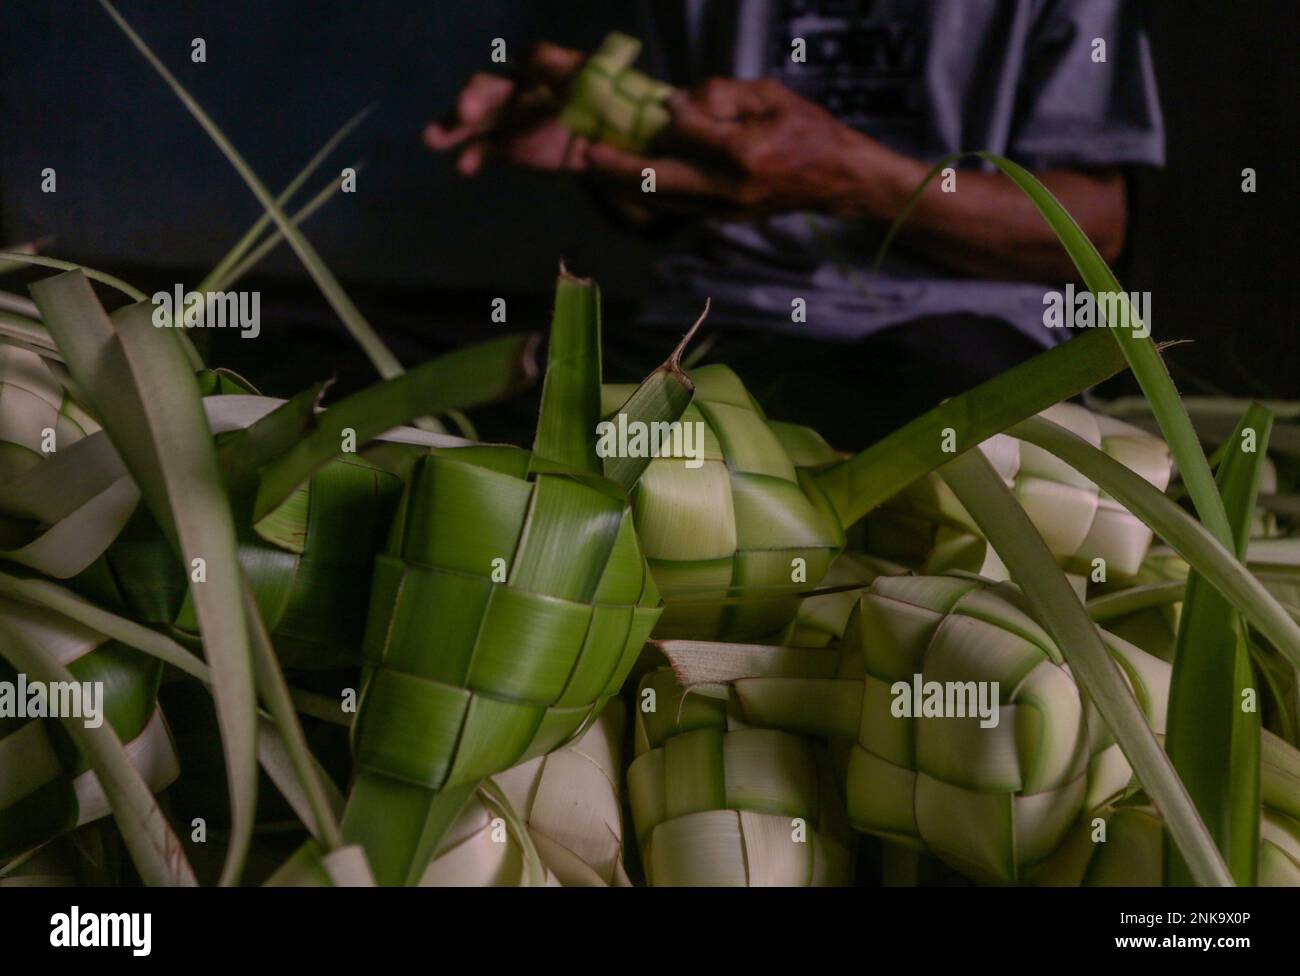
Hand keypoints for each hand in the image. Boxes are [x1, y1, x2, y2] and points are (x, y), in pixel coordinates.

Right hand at [422, 42, 592, 174]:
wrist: (598, 141)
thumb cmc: (594, 100)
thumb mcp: (591, 81)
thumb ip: (566, 71)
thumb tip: (534, 59)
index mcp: (538, 68)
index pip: (526, 62)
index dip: (523, 67)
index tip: (522, 74)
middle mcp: (513, 88)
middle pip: (488, 88)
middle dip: (474, 99)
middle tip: (463, 112)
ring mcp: (504, 119)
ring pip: (475, 120)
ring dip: (453, 128)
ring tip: (433, 139)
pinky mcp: (504, 147)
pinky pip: (484, 150)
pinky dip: (474, 157)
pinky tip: (464, 167)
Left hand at [584, 77, 903, 219]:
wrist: (838, 181)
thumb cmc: (808, 131)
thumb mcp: (770, 96)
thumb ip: (720, 96)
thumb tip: (672, 105)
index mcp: (745, 154)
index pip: (687, 133)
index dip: (669, 115)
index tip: (662, 103)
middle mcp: (728, 190)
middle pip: (660, 180)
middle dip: (617, 168)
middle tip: (585, 155)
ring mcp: (723, 211)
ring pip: (661, 201)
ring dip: (624, 187)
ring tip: (595, 170)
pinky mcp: (720, 220)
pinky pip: (674, 208)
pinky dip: (647, 195)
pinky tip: (628, 181)